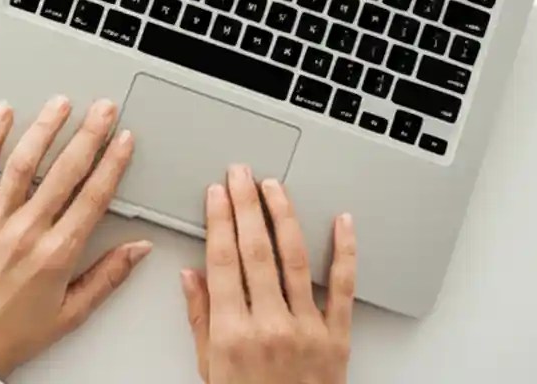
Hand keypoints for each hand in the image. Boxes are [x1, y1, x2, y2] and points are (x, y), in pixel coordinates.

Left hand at [0, 97, 147, 378]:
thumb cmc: (16, 332)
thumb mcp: (73, 311)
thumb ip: (109, 275)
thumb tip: (140, 248)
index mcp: (56, 255)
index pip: (93, 197)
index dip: (112, 163)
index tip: (125, 140)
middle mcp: (26, 232)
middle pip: (63, 172)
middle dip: (88, 135)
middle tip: (103, 109)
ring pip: (22, 163)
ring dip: (44, 129)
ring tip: (61, 103)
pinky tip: (2, 115)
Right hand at [182, 168, 356, 383]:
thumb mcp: (209, 369)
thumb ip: (200, 319)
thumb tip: (190, 275)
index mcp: (232, 332)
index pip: (222, 261)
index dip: (218, 221)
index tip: (215, 194)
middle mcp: (270, 325)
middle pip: (255, 250)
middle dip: (246, 205)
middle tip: (240, 174)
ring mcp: (307, 329)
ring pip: (296, 259)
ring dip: (283, 216)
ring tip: (274, 187)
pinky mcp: (338, 338)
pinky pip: (345, 287)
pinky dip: (346, 251)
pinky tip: (342, 222)